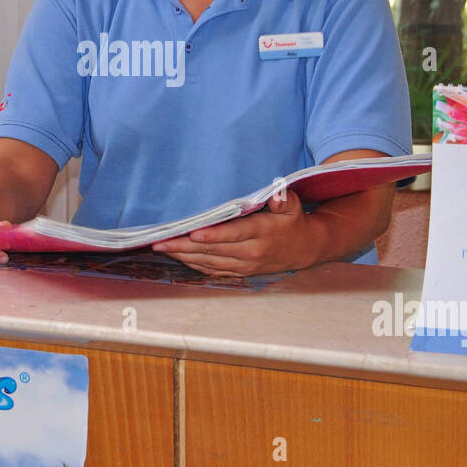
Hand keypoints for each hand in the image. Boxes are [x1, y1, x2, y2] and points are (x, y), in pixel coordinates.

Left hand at [151, 189, 320, 276]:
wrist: (305, 249)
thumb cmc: (292, 222)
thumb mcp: (292, 205)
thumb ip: (282, 198)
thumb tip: (276, 194)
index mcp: (261, 233)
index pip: (234, 234)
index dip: (213, 235)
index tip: (193, 234)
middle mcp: (250, 252)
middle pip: (214, 250)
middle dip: (185, 246)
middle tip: (161, 241)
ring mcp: (244, 265)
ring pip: (209, 262)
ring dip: (184, 256)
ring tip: (163, 248)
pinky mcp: (240, 272)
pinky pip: (213, 270)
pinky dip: (194, 264)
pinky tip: (179, 257)